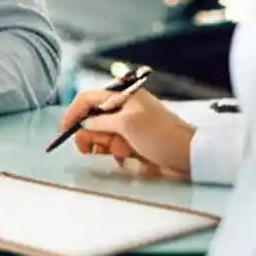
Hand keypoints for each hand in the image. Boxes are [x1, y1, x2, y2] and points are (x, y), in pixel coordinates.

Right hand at [61, 89, 194, 179]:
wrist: (190, 156)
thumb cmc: (160, 135)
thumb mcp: (127, 124)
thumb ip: (101, 121)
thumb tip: (84, 123)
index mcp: (123, 96)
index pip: (88, 99)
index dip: (74, 113)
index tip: (65, 131)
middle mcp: (124, 109)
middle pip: (92, 119)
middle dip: (91, 134)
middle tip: (89, 150)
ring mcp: (129, 127)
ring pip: (102, 136)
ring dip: (107, 146)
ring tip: (122, 154)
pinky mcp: (134, 143)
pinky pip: (115, 148)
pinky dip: (118, 155)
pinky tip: (131, 159)